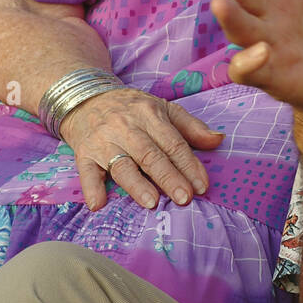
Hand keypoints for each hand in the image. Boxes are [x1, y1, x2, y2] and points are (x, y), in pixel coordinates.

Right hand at [59, 87, 223, 211]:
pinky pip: (87, 171)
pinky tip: (99, 203)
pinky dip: (91, 187)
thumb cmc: (131, 108)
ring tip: (152, 202)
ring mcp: (103, 140)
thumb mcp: (162, 109)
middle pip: (149, 154)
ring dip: (136, 184)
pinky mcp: (83, 153)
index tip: (202, 186)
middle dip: (168, 177)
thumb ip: (191, 126)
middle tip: (184, 198)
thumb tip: (218, 140)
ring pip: (121, 164)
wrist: (86, 98)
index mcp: (149, 114)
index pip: (172, 142)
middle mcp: (126, 127)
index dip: (188, 164)